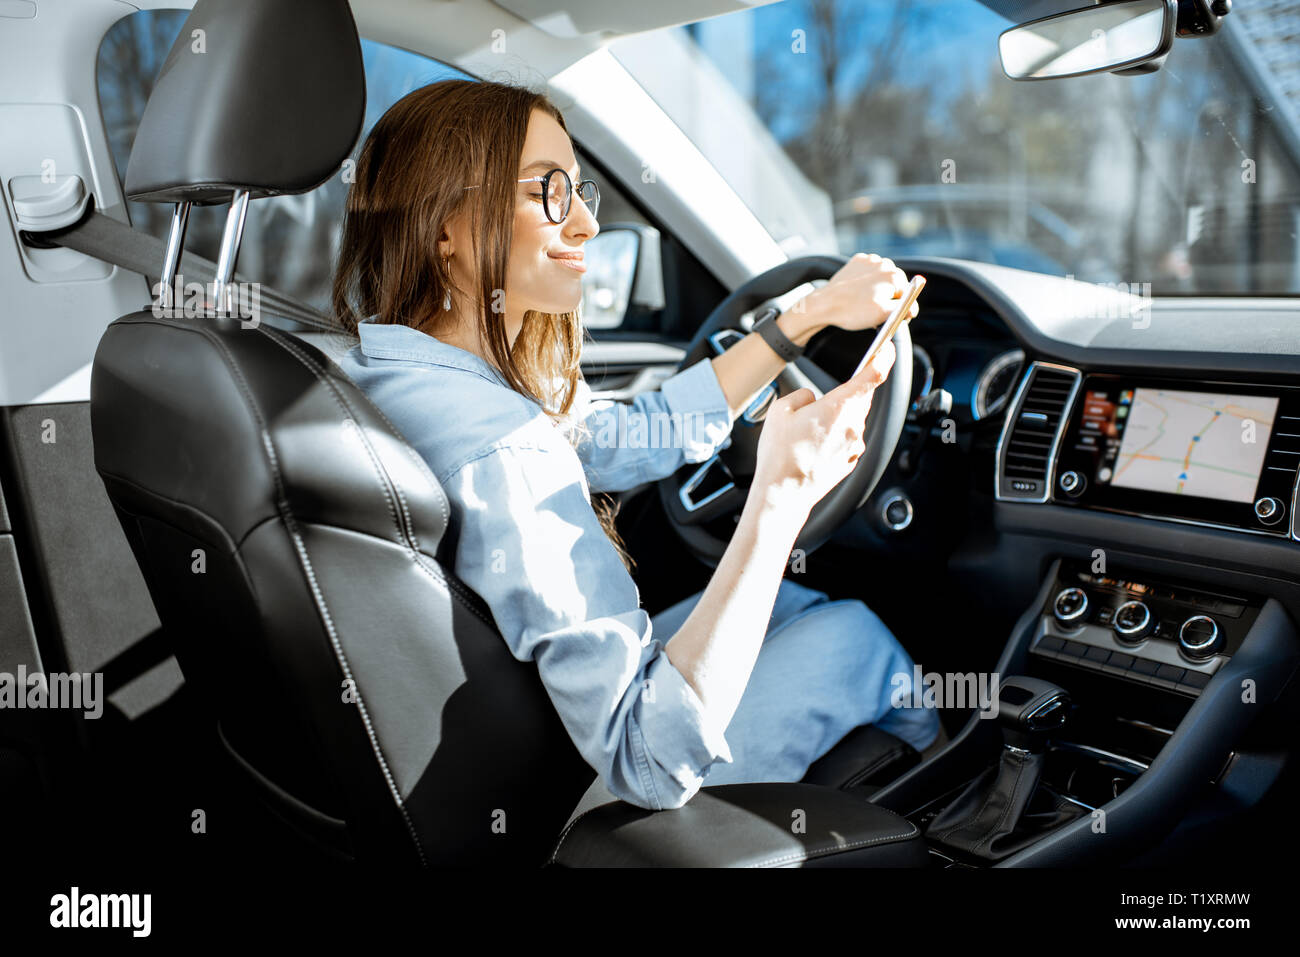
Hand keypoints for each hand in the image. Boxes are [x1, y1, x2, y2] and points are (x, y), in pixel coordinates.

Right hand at [749, 338, 896, 517]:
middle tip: (820, 404)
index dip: (883, 358)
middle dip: (845, 395)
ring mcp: (854, 445)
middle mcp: (853, 425)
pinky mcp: (851, 460)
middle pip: (860, 398)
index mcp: (839, 406)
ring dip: (837, 419)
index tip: (887, 350)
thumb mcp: (780, 411)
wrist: (784, 493)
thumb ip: (801, 396)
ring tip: (808, 432)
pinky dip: (835, 438)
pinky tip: (814, 447)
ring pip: (853, 420)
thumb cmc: (781, 455)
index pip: (873, 375)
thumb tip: (811, 399)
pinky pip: (848, 440)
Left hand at [789, 253, 917, 336]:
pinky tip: (857, 293)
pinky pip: (868, 273)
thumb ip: (904, 310)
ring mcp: (869, 260)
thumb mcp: (883, 315)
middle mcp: (884, 264)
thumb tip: (913, 307)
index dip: (901, 308)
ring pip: (881, 278)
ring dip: (878, 290)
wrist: (824, 304)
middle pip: (895, 284)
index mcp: (894, 276)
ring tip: (865, 302)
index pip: (907, 294)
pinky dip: (866, 282)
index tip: (890, 316)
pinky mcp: (857, 262)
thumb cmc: (853, 310)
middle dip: (889, 298)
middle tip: (877, 311)